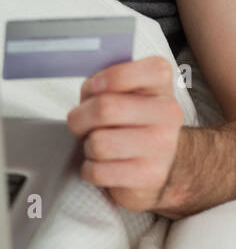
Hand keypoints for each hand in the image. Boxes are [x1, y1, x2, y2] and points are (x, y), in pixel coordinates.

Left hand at [66, 56, 183, 212]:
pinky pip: (98, 171)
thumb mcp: (115, 89)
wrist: (154, 161)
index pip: (137, 71)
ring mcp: (163, 146)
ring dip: (87, 146)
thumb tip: (94, 88)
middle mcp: (169, 113)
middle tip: (82, 123)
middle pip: (105, 108)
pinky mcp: (151, 177)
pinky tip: (104, 165)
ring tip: (98, 144)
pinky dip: (91, 170)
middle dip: (81, 118)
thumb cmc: (125, 118)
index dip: (106, 79)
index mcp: (159, 84)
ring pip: (99, 143)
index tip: (96, 89)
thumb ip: (103, 80)